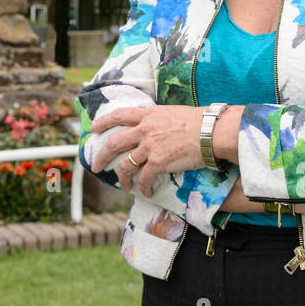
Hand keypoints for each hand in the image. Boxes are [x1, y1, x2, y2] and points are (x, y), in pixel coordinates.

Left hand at [89, 104, 205, 194]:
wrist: (211, 131)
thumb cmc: (200, 121)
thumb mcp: (173, 113)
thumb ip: (160, 120)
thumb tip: (158, 128)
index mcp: (148, 115)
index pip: (119, 115)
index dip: (103, 122)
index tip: (93, 128)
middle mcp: (145, 130)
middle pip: (114, 143)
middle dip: (101, 156)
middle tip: (96, 166)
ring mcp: (150, 146)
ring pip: (126, 165)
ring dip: (122, 178)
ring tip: (124, 186)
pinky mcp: (158, 162)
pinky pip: (144, 178)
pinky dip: (143, 187)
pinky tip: (146, 192)